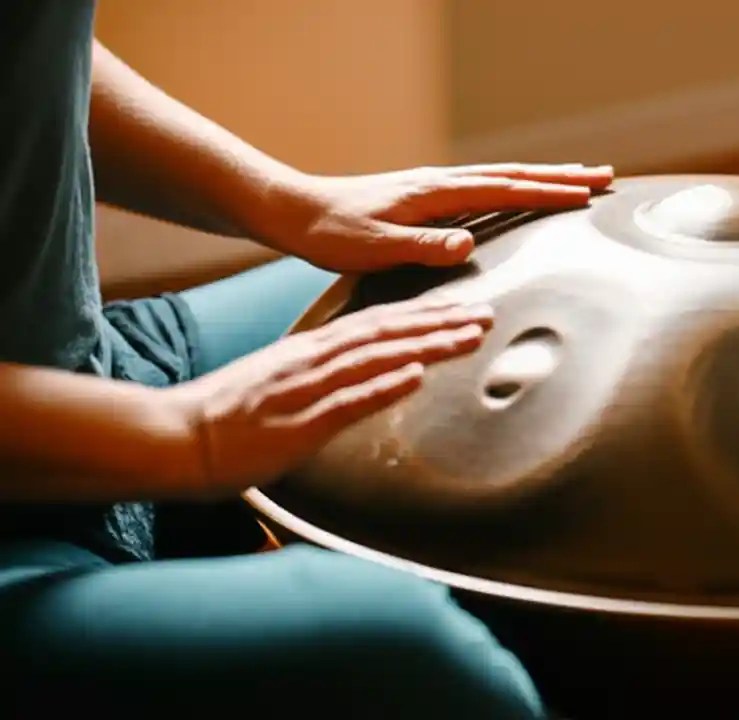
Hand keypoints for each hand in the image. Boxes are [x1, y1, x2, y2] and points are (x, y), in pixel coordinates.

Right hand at [163, 294, 494, 495]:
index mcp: (312, 351)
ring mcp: (306, 390)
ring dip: (426, 345)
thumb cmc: (231, 416)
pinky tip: (415, 376)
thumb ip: (327, 373)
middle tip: (486, 315)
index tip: (464, 308)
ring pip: (376, 359)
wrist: (176, 438)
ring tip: (468, 336)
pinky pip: (345, 402)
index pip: (378, 324)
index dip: (425, 315)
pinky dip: (382, 386)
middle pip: (386, 333)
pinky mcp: (296, 425)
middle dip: (440, 323)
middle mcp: (313, 361)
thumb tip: (368, 369)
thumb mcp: (285, 382)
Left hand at [261, 162, 614, 271]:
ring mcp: (436, 187)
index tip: (587, 195)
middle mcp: (441, 183)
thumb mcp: (373, 248)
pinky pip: (487, 188)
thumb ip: (421, 248)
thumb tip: (467, 243)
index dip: (548, 193)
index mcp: (435, 194)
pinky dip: (517, 186)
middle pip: (514, 175)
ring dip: (544, 178)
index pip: (504, 191)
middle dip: (562, 177)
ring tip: (580, 180)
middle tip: (606, 177)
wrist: (296, 211)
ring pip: (503, 178)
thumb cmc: (331, 234)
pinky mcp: (429, 197)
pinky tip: (523, 193)